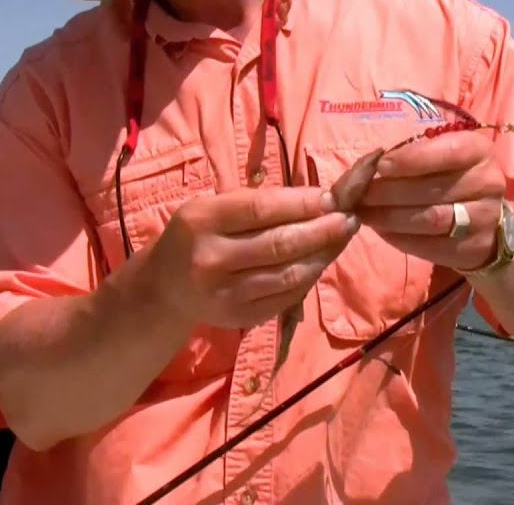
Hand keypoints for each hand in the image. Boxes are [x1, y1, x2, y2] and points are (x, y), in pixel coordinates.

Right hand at [142, 187, 359, 328]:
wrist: (165, 290)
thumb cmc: (195, 237)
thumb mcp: (210, 208)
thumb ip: (254, 204)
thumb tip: (315, 200)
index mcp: (203, 222)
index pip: (261, 210)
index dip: (302, 203)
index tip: (331, 197)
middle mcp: (213, 260)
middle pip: (280, 244)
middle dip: (322, 230)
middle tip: (349, 218)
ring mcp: (228, 293)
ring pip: (289, 274)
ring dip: (323, 255)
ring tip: (343, 237)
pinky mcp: (242, 317)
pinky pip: (287, 296)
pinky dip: (309, 277)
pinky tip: (321, 261)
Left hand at [357, 130, 505, 271]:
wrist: (484, 220)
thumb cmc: (450, 177)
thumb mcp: (439, 155)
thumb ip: (412, 156)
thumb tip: (370, 166)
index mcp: (478, 151)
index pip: (448, 152)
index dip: (412, 160)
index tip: (380, 166)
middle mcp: (488, 182)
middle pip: (434, 189)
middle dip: (390, 192)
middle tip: (361, 196)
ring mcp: (485, 217)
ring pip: (431, 219)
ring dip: (391, 218)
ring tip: (366, 214)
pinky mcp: (475, 247)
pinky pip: (433, 246)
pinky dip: (402, 239)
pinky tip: (383, 231)